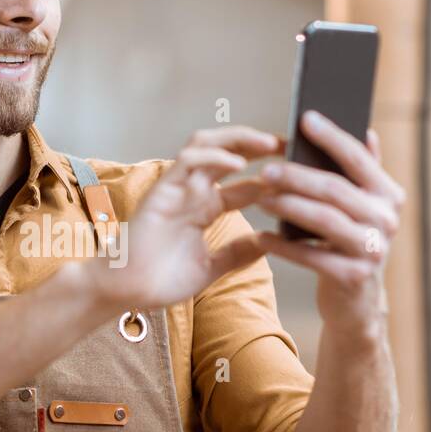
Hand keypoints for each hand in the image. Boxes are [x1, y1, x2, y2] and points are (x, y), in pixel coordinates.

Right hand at [86, 125, 283, 311]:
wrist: (126, 291)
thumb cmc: (160, 280)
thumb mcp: (211, 267)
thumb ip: (238, 253)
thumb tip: (270, 244)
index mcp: (206, 209)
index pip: (246, 184)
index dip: (273, 177)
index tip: (304, 176)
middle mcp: (194, 193)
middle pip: (230, 153)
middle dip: (261, 146)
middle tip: (293, 147)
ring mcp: (178, 188)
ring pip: (208, 144)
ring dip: (240, 139)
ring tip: (270, 143)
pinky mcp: (163, 189)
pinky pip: (188, 160)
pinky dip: (214, 156)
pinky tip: (238, 162)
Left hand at [254, 110, 405, 338]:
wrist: (355, 303)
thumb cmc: (350, 244)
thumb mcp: (364, 208)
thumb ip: (366, 172)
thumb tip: (367, 130)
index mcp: (390, 195)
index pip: (359, 159)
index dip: (332, 137)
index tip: (305, 118)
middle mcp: (387, 220)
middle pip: (334, 189)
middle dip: (297, 176)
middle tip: (266, 170)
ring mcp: (372, 249)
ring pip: (322, 219)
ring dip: (287, 206)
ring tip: (260, 198)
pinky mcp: (352, 276)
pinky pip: (310, 256)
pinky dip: (283, 245)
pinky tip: (261, 236)